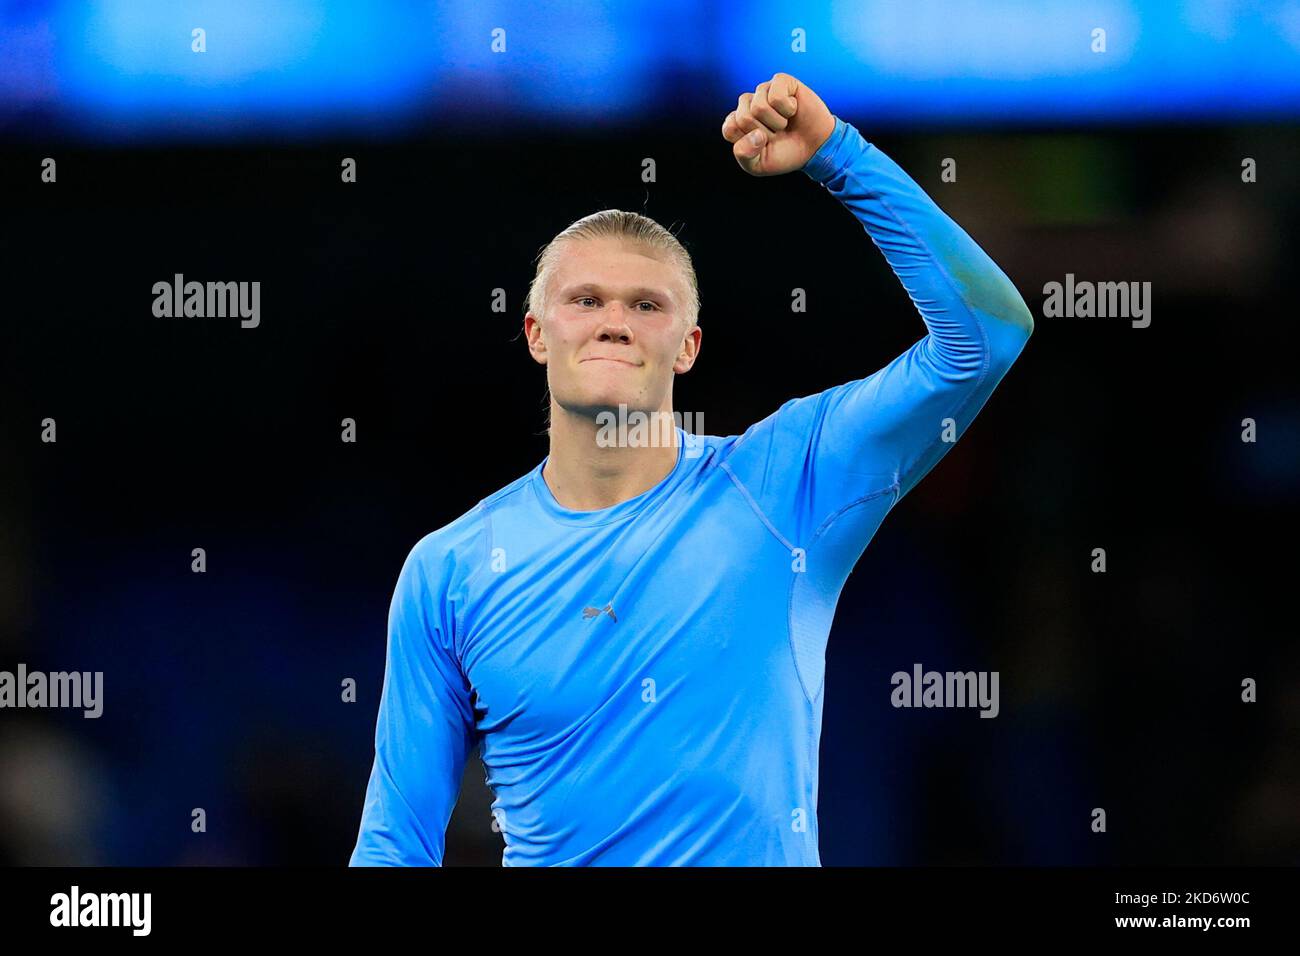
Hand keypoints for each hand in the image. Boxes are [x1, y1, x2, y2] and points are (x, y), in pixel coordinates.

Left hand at [721, 73, 835, 176]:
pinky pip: (776, 96)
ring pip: (759, 107)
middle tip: (776, 134)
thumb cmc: (784, 154)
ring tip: (784, 124)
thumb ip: (744, 154)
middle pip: (743, 118)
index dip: (747, 143)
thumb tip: (755, 134)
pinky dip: (788, 109)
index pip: (729, 128)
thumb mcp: (757, 165)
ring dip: (777, 123)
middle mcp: (748, 104)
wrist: (814, 148)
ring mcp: (764, 91)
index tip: (761, 145)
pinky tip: (792, 110)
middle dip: (764, 133)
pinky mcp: (781, 81)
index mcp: (737, 122)